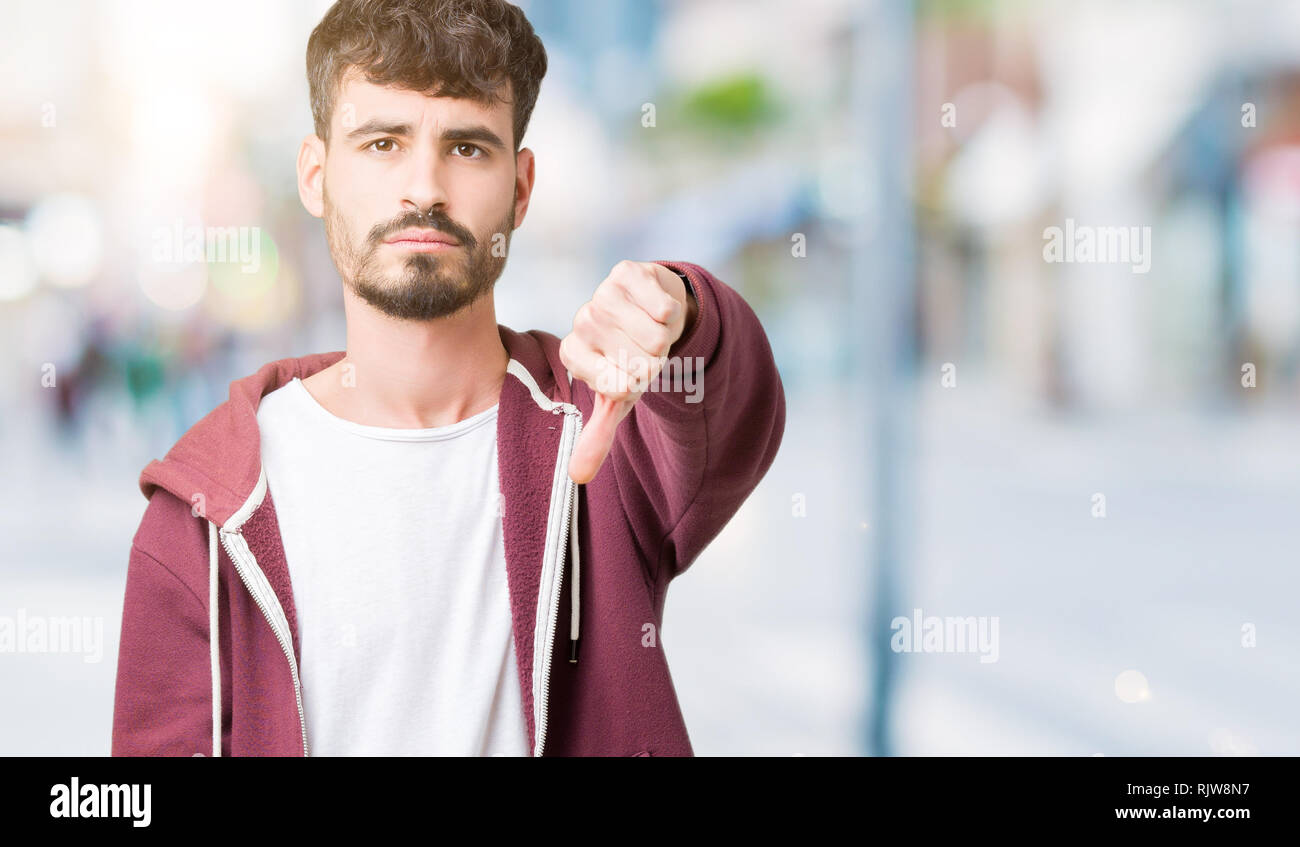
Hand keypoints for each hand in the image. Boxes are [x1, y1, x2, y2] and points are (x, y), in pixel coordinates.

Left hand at [560, 260, 695, 483]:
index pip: (618, 385)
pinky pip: (664, 309)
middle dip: (654, 361)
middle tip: (643, 349)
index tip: (631, 372)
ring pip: (655, 337)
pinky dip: (671, 314)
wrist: (653, 311)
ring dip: (664, 337)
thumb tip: (577, 477)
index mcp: (573, 353)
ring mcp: (601, 294)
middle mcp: (581, 321)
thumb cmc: (633, 358)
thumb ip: (598, 435)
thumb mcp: (618, 398)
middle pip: (642, 362)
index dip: (637, 383)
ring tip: (651, 330)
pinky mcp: (626, 272)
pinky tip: (658, 309)